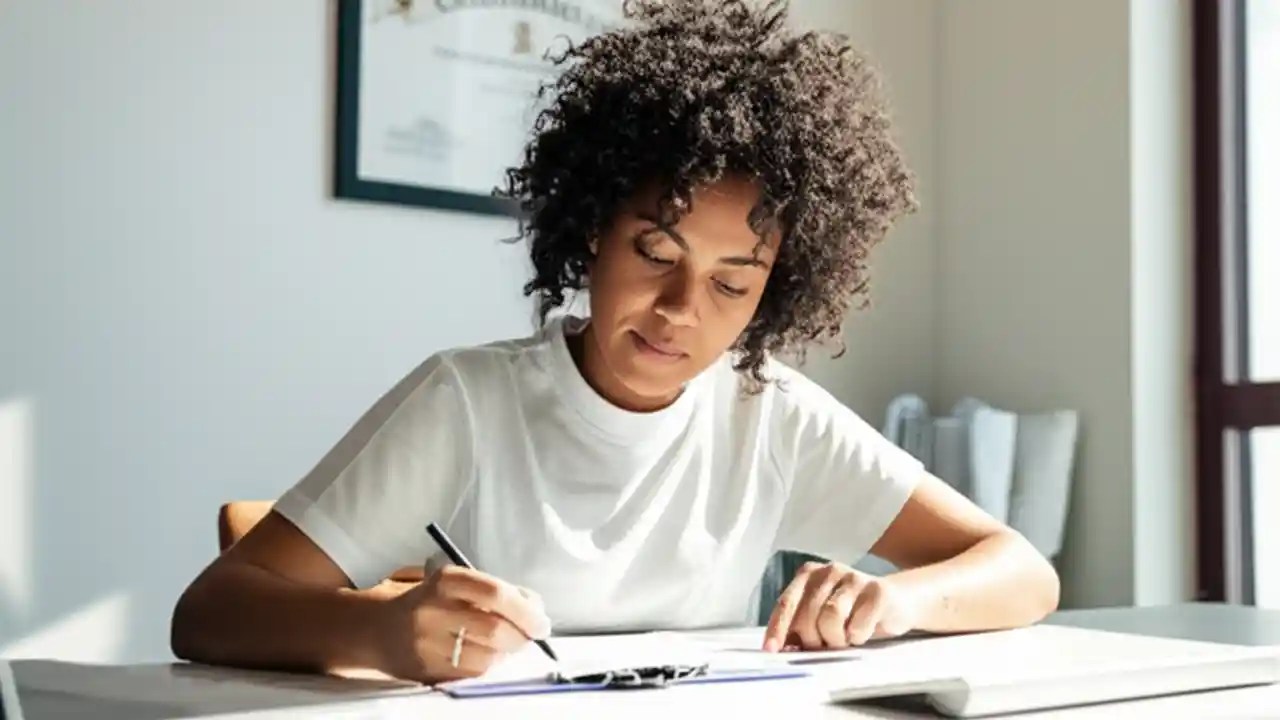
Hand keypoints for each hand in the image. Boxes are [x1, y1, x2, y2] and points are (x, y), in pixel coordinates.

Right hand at [377, 565, 550, 682]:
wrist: (376, 629)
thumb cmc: (428, 602)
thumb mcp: (456, 584)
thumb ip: (494, 591)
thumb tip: (535, 607)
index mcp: (445, 581)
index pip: (495, 593)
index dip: (525, 610)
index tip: (542, 621)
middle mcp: (434, 611)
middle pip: (495, 630)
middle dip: (523, 636)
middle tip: (532, 635)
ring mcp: (428, 644)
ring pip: (487, 658)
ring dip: (507, 654)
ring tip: (507, 644)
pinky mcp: (426, 670)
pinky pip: (472, 674)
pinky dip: (489, 666)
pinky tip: (486, 656)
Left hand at [763, 561, 916, 651]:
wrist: (898, 601)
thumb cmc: (853, 613)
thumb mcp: (822, 617)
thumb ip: (799, 628)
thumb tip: (780, 648)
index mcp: (809, 574)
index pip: (786, 602)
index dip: (778, 628)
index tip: (771, 649)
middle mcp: (829, 570)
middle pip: (808, 615)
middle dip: (813, 640)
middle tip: (826, 646)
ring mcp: (854, 577)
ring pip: (830, 617)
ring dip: (836, 639)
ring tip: (845, 639)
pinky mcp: (878, 589)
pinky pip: (857, 624)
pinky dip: (857, 637)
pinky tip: (862, 632)